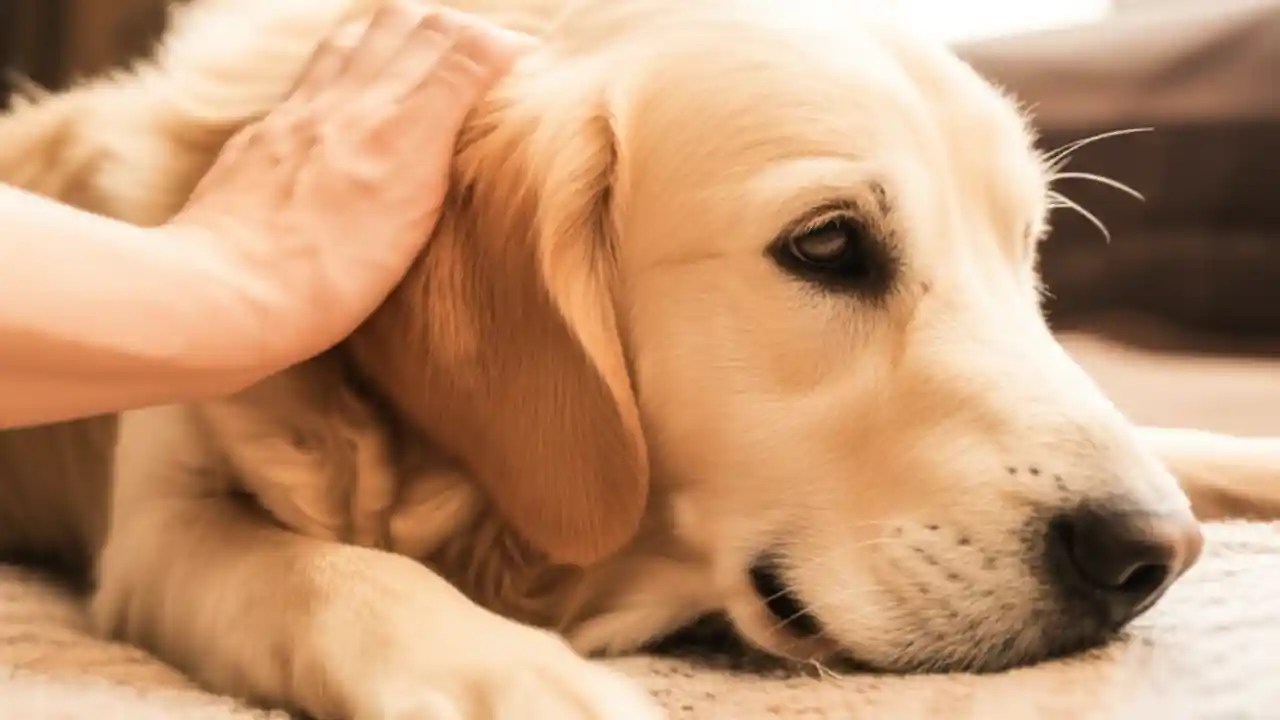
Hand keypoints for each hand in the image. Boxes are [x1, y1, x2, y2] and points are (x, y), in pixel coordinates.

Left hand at [166, 2, 533, 373]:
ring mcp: (306, 109)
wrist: (224, 295)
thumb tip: (460, 122)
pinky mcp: (269, 126)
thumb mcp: (408, 230)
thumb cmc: (323, 287)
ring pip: (368, 29)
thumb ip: (436, 164)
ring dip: (410, 28)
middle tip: (489, 55)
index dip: (506, 46)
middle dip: (466, 29)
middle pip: (423, 26)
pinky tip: (362, 77)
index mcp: (400, 134)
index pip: (468, 52)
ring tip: (431, 51)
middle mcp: (355, 105)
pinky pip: (323, 63)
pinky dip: (359, 52)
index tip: (529, 62)